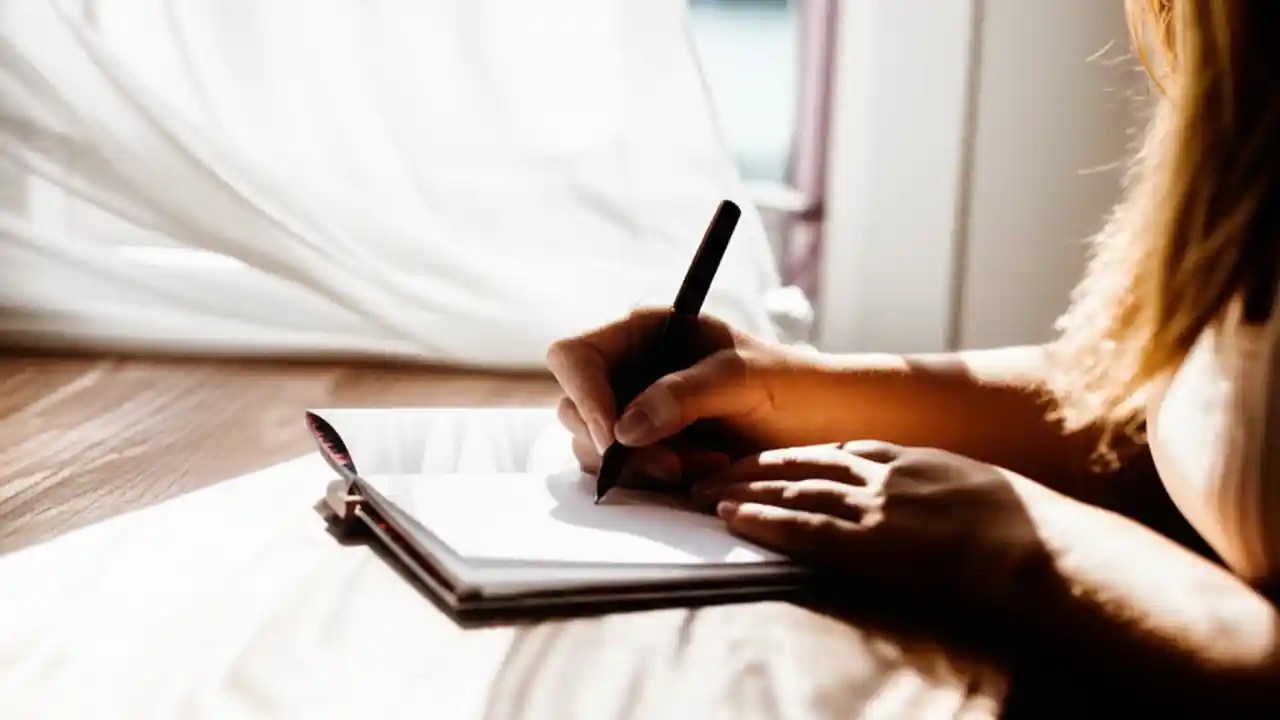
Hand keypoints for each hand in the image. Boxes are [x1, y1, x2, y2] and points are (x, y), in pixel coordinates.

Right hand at [545, 309, 823, 485]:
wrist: (823, 425)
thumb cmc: (791, 384)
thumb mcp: (743, 379)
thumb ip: (683, 394)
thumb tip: (624, 429)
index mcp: (644, 331)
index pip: (575, 357)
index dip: (584, 395)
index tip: (614, 437)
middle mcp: (629, 368)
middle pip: (575, 409)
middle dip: (619, 446)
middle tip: (675, 464)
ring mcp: (635, 411)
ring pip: (594, 448)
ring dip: (642, 467)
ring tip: (706, 464)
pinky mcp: (647, 449)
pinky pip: (622, 472)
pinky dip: (654, 480)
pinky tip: (704, 472)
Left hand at [690, 441, 1045, 607]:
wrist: (1036, 546)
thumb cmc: (1024, 522)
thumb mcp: (978, 485)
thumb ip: (943, 484)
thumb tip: (937, 495)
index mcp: (912, 459)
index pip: (838, 452)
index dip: (795, 455)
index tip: (765, 457)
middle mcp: (885, 475)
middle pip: (804, 464)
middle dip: (754, 466)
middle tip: (712, 468)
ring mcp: (875, 507)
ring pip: (795, 490)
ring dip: (745, 489)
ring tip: (705, 491)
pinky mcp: (869, 543)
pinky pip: (805, 529)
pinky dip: (765, 520)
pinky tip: (735, 518)